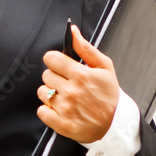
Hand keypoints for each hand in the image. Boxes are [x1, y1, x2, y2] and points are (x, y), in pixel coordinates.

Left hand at [37, 24, 118, 142]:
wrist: (114, 124)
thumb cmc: (109, 95)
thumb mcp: (104, 67)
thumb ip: (86, 48)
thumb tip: (73, 31)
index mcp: (81, 75)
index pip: (51, 58)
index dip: (55, 61)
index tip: (61, 66)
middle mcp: (72, 91)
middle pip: (45, 75)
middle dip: (55, 78)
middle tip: (68, 84)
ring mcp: (65, 108)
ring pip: (42, 92)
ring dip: (51, 94)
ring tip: (66, 98)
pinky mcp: (60, 124)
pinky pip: (41, 110)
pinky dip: (48, 111)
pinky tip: (61, 110)